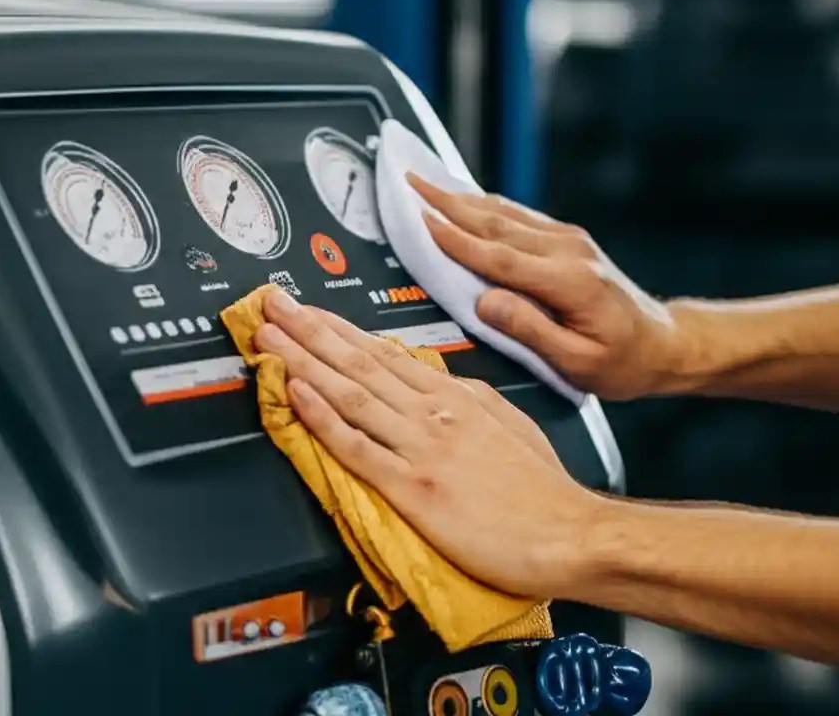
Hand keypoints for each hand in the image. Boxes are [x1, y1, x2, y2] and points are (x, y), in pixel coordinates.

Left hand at [253, 289, 604, 598]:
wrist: (570, 534)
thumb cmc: (542, 488)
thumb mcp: (507, 421)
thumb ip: (467, 397)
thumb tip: (435, 380)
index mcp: (455, 395)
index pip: (384, 352)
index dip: (337, 329)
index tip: (305, 310)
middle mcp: (432, 412)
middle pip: (358, 362)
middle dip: (308, 330)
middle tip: (271, 304)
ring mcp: (420, 447)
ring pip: (349, 393)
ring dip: (302, 362)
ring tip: (268, 337)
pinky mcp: (413, 489)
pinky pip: (357, 447)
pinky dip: (322, 418)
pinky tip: (295, 394)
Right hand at [408, 174, 690, 399]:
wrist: (664, 344)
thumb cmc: (622, 361)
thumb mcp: (577, 362)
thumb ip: (529, 330)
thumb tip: (484, 303)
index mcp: (567, 282)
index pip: (497, 256)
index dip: (455, 238)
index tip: (421, 220)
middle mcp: (568, 252)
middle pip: (496, 223)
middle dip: (448, 202)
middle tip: (412, 182)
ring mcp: (570, 242)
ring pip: (506, 214)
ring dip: (463, 198)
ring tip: (429, 183)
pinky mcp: (569, 241)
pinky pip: (520, 218)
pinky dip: (488, 206)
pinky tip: (469, 199)